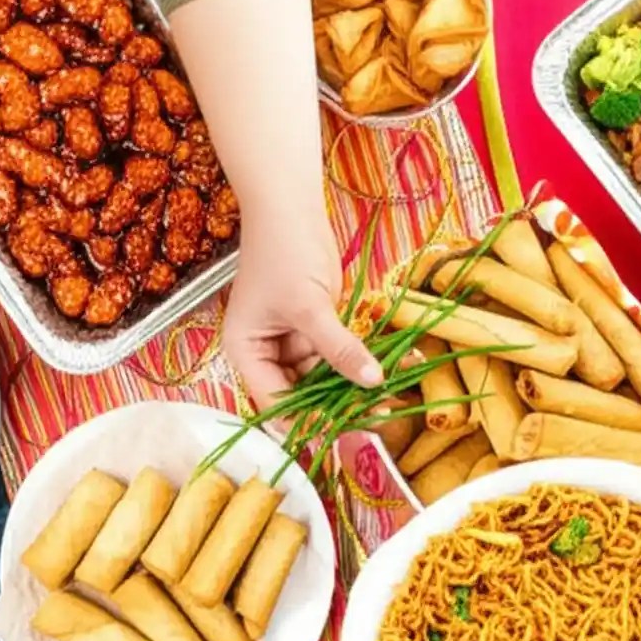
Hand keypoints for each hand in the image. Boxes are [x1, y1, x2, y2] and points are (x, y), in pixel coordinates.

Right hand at [223, 209, 382, 410]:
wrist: (291, 207)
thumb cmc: (283, 252)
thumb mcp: (310, 307)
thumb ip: (339, 348)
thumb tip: (371, 382)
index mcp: (247, 353)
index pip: (276, 401)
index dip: (309, 421)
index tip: (345, 434)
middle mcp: (267, 353)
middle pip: (303, 394)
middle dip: (338, 406)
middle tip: (377, 421)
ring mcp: (293, 341)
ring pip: (326, 377)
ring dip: (356, 387)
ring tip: (392, 402)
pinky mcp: (317, 328)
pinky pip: (341, 354)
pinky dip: (363, 361)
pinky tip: (393, 371)